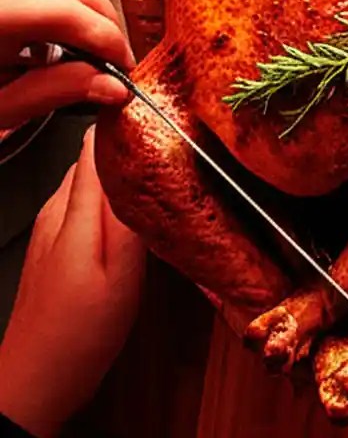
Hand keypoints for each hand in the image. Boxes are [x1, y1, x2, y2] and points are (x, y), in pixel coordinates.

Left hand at [0, 0, 133, 128]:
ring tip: (86, 57)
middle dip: (104, 24)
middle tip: (111, 64)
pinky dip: (62, 15)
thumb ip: (54, 92)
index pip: (68, 12)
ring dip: (86, 16)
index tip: (123, 69)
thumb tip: (111, 85)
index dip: (107, 39)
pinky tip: (54, 48)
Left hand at [0, 128, 145, 436]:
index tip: (158, 103)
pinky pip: (86, 206)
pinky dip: (112, 199)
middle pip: (94, 159)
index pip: (94, 145)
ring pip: (91, 183)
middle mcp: (57, 211)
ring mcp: (51, 229)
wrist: (37, 378)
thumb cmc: (80, 332)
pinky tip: (136, 212)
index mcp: (73, 211)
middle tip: (176, 138)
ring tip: (164, 169)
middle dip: (129, 144)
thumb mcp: (120, 273)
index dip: (124, 119)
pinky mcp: (54, 247)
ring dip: (122, 172)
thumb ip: (126, 215)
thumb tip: (139, 164)